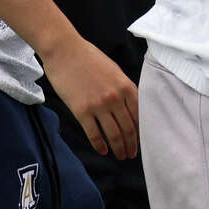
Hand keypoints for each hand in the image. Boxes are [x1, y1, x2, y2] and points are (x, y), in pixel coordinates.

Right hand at [40, 36, 138, 158]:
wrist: (66, 52)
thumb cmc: (90, 59)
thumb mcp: (114, 71)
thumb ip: (123, 88)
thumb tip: (130, 105)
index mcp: (126, 86)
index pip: (139, 115)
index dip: (141, 131)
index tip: (142, 141)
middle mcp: (116, 97)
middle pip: (128, 127)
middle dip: (132, 143)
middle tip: (132, 154)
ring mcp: (99, 105)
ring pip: (114, 133)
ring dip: (119, 147)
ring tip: (121, 156)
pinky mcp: (82, 111)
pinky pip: (94, 133)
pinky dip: (100, 145)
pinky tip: (103, 151)